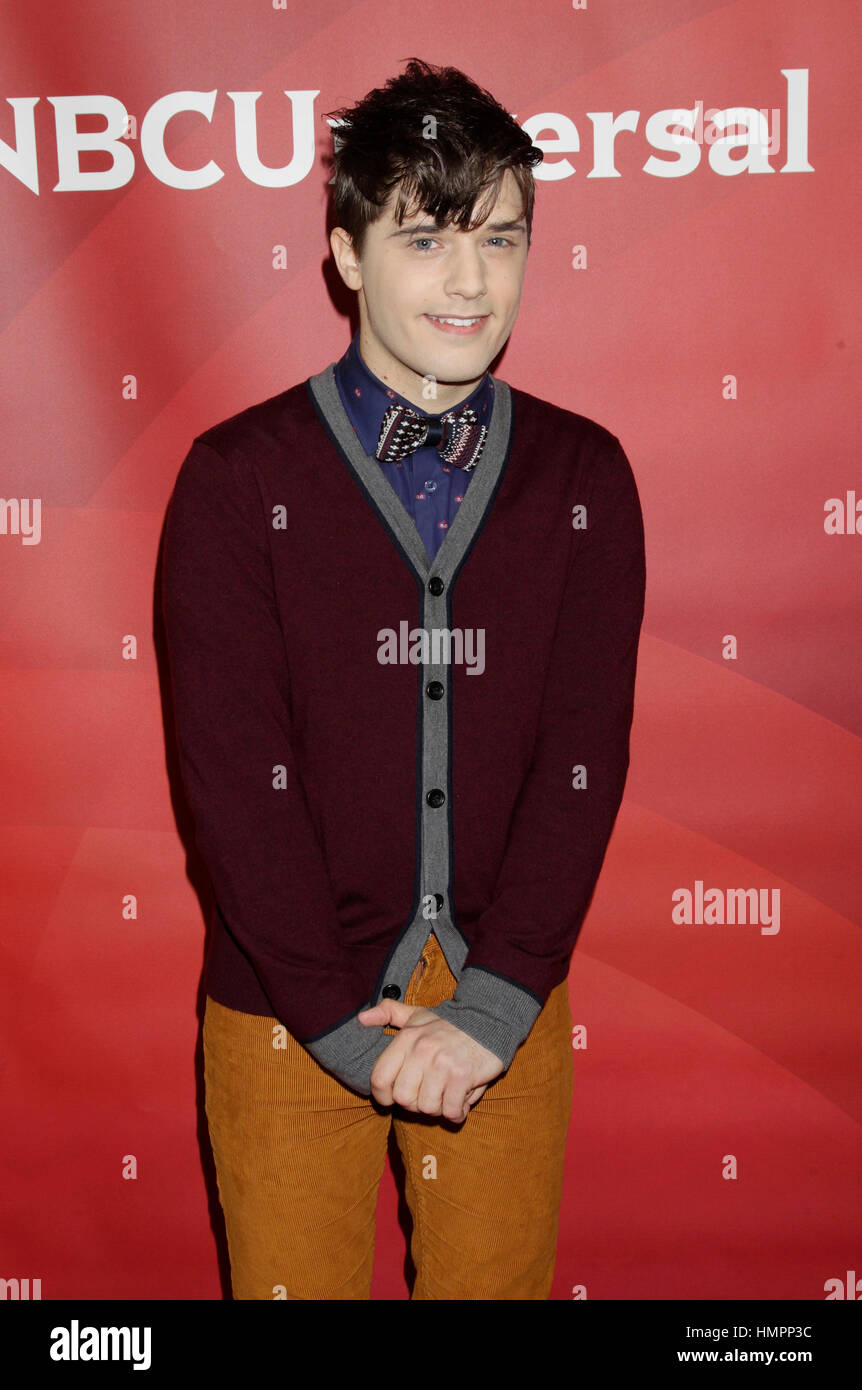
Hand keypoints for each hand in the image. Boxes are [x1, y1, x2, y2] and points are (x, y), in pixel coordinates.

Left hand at [357, 1000, 503, 1121]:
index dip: (383, 1096)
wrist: (489, 1020)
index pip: (379, 1078)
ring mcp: (443, 1064)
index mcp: (407, 1038)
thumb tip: (361, 1018)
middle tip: (428, 1094)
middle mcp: (422, 1051)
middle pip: (403, 1099)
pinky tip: (460, 1100)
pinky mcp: (463, 1076)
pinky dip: (456, 1112)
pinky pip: (451, 1110)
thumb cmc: (448, 1024)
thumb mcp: (417, 1015)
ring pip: (427, 1108)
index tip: (393, 1098)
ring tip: (446, 1094)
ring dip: (438, 1108)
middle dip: (415, 1103)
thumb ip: (388, 1013)